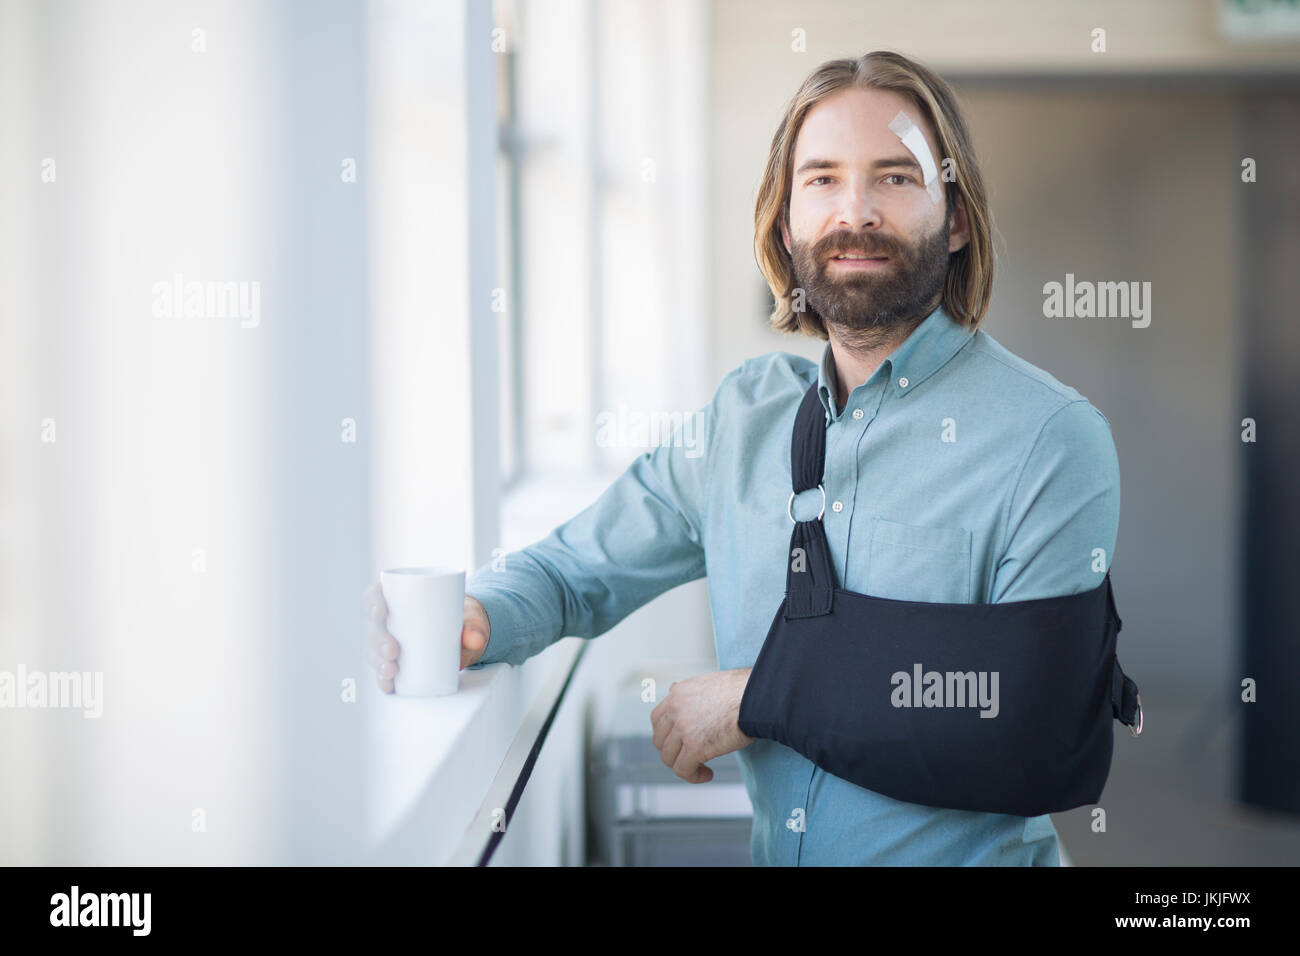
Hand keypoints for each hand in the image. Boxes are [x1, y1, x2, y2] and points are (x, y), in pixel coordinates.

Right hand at [362, 583, 491, 693]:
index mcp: (400, 596)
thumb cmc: (464, 616)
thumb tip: (476, 640)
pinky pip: (385, 669)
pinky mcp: (398, 660)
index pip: (375, 595)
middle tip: (392, 651)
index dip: (372, 602)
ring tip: (391, 671)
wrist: (470, 633)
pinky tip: (388, 685)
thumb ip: (475, 627)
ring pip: (375, 650)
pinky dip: (384, 679)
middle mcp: (390, 619)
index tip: (380, 612)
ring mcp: (392, 640)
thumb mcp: (471, 618)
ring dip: (378, 662)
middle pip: (374, 627)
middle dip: (378, 640)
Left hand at [650, 668, 754, 782]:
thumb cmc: (743, 690)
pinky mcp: (695, 747)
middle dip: (673, 752)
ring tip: (701, 768)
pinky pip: (683, 769)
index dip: (667, 734)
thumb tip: (673, 688)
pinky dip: (693, 776)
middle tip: (690, 757)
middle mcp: (676, 709)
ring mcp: (683, 728)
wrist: (759, 696)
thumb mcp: (708, 682)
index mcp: (678, 693)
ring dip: (683, 766)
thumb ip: (688, 690)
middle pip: (660, 740)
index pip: (657, 719)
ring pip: (669, 758)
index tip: (680, 742)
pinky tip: (707, 774)